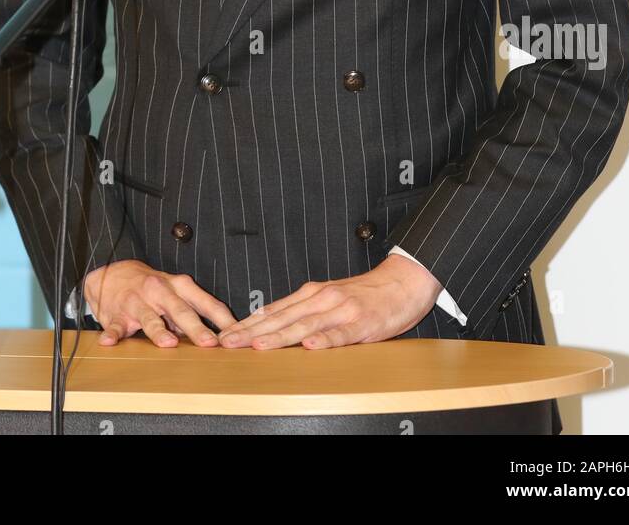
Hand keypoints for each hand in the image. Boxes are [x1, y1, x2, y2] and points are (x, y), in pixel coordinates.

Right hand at [83, 260, 237, 348]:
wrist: (114, 274)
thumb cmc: (153, 288)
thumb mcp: (177, 293)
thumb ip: (196, 312)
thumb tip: (222, 334)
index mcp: (180, 286)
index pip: (205, 302)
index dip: (221, 319)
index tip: (234, 334)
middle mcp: (160, 291)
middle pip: (180, 311)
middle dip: (196, 327)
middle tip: (209, 343)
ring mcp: (138, 302)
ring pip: (149, 318)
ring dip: (159, 331)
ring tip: (168, 343)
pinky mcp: (117, 313)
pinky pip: (115, 325)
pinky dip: (112, 333)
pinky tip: (109, 341)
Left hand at [217, 256, 442, 348]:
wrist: (403, 282)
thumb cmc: (366, 294)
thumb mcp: (331, 298)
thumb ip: (306, 311)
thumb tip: (275, 327)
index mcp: (312, 294)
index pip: (273, 310)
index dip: (248, 323)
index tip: (226, 334)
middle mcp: (322, 298)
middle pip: (282, 318)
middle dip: (252, 331)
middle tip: (228, 343)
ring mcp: (341, 310)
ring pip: (305, 324)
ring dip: (279, 336)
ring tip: (257, 345)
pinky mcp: (362, 322)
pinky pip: (341, 333)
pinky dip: (324, 340)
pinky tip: (310, 346)